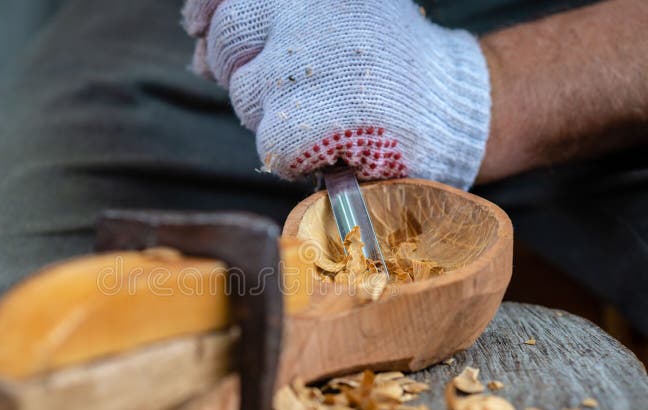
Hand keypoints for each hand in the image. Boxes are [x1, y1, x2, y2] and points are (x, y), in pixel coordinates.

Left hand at [183, 0, 490, 189]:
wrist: (451, 104)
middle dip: (246, 76)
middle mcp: (304, 15)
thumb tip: (197, 51)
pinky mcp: (313, 119)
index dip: (208, 17)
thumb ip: (264, 30)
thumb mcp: (332, 20)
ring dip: (275, 118)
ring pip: (246, 101)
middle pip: (227, 49)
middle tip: (294, 89)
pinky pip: (271, 145)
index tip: (202, 31)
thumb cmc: (388, 65)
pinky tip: (328, 145)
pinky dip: (294, 156)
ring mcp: (307, 65)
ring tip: (327, 115)